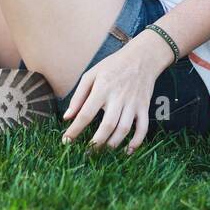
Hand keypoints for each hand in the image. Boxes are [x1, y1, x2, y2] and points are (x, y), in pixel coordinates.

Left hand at [61, 32, 171, 153]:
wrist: (142, 57)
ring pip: (124, 129)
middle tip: (86, 153)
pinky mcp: (144, 107)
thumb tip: (67, 117)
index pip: (86, 114)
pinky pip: (142, 128)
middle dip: (95, 143)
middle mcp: (118, 97)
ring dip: (113, 144)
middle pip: (107, 126)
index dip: (75, 130)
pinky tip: (128, 151)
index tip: (66, 141)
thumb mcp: (91, 74)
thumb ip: (78, 96)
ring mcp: (133, 103)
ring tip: (103, 151)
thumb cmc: (113, 65)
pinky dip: (137, 141)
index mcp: (102, 89)